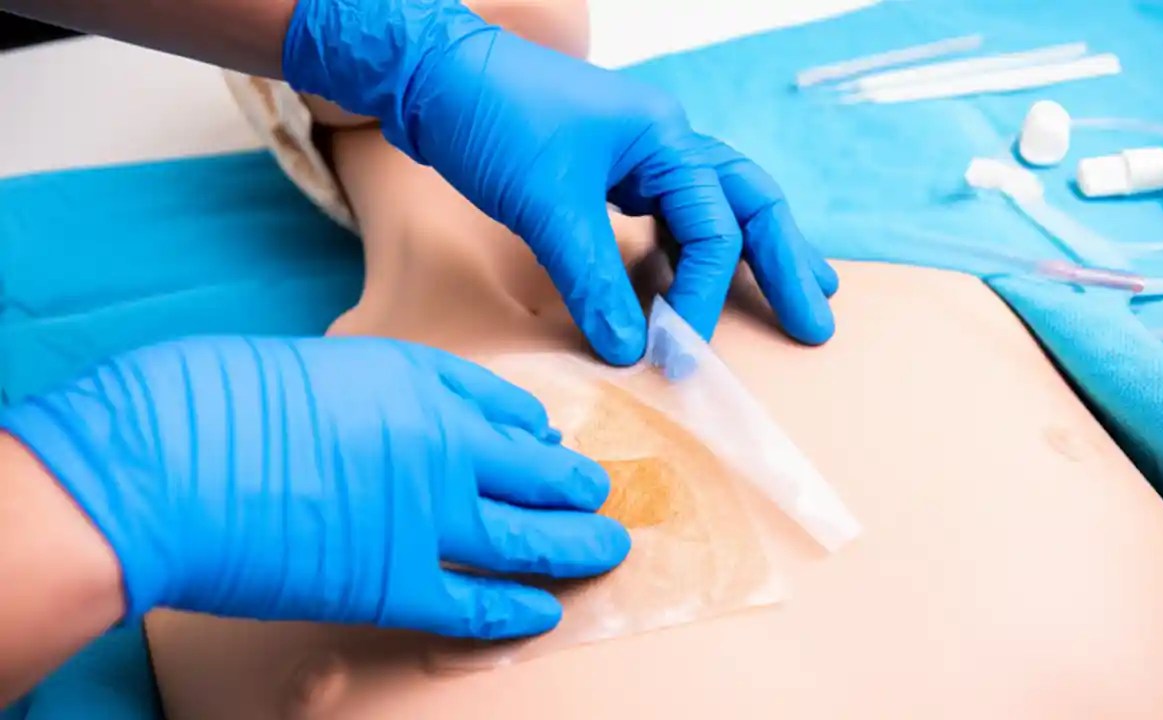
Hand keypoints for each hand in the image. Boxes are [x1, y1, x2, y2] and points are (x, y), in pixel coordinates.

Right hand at [0, 337, 628, 638]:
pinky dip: (517, 609)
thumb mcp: (317, 368)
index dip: (534, 430)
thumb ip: (376, 395)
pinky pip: (476, 602)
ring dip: (575, 545)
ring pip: (528, 537)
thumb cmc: (217, 403)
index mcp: (419, 381)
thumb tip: (405, 420)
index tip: (550, 442)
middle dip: (575, 485)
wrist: (165, 464)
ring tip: (608, 547)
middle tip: (601, 493)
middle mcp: (443, 446)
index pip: (503, 407)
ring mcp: (427, 518)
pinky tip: (545, 610)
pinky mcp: (394, 586)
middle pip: (536, 471)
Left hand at [282, 0, 837, 364]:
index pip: (712, 227)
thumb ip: (592, 280)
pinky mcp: (612, 174)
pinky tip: (714, 277)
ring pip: (721, 206)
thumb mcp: (544, 204)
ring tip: (804, 291)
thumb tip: (630, 352)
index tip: (675, 350)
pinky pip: (675, 215)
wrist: (433, 78)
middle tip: (819, 320)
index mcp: (662, 138)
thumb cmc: (489, 119)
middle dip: (786, 264)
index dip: (701, 296)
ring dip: (759, 252)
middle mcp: (665, 143)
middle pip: (751, 203)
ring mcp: (642, 156)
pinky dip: (700, 250)